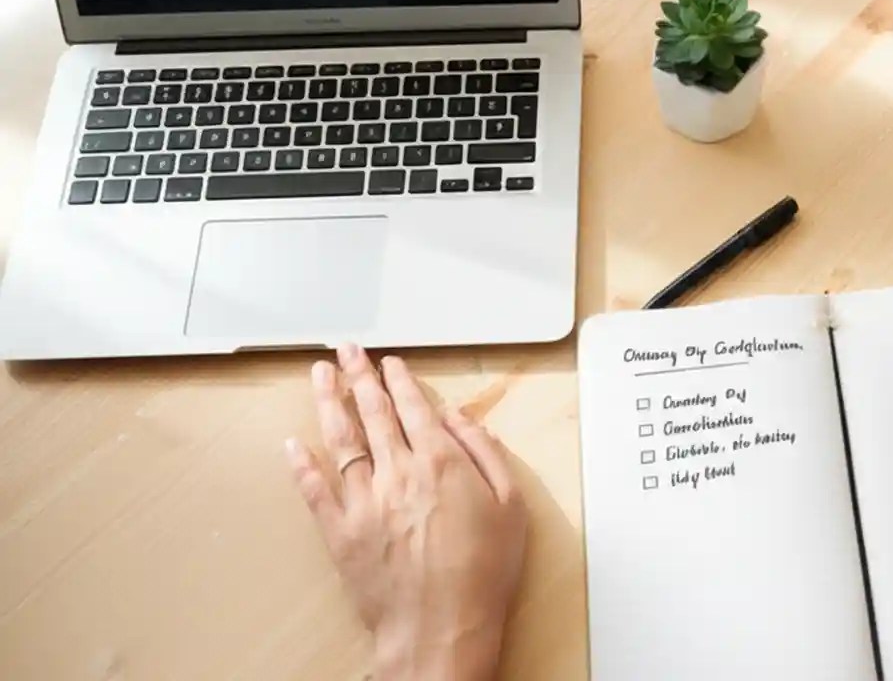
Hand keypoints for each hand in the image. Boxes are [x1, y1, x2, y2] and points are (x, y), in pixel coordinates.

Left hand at [285, 345, 526, 680]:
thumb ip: (486, 453)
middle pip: (373, 412)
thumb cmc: (483, 574)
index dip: (400, 380)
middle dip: (359, 376)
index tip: (390, 363)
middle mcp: (397, 473)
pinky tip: (293, 443)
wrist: (443, 629)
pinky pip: (314, 489)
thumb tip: (460, 418)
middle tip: (347, 351)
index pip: (414, 407)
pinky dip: (301, 464)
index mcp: (441, 463)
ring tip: (319, 375)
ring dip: (328, 402)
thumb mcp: (511, 506)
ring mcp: (364, 501)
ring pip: (340, 439)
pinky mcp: (341, 532)